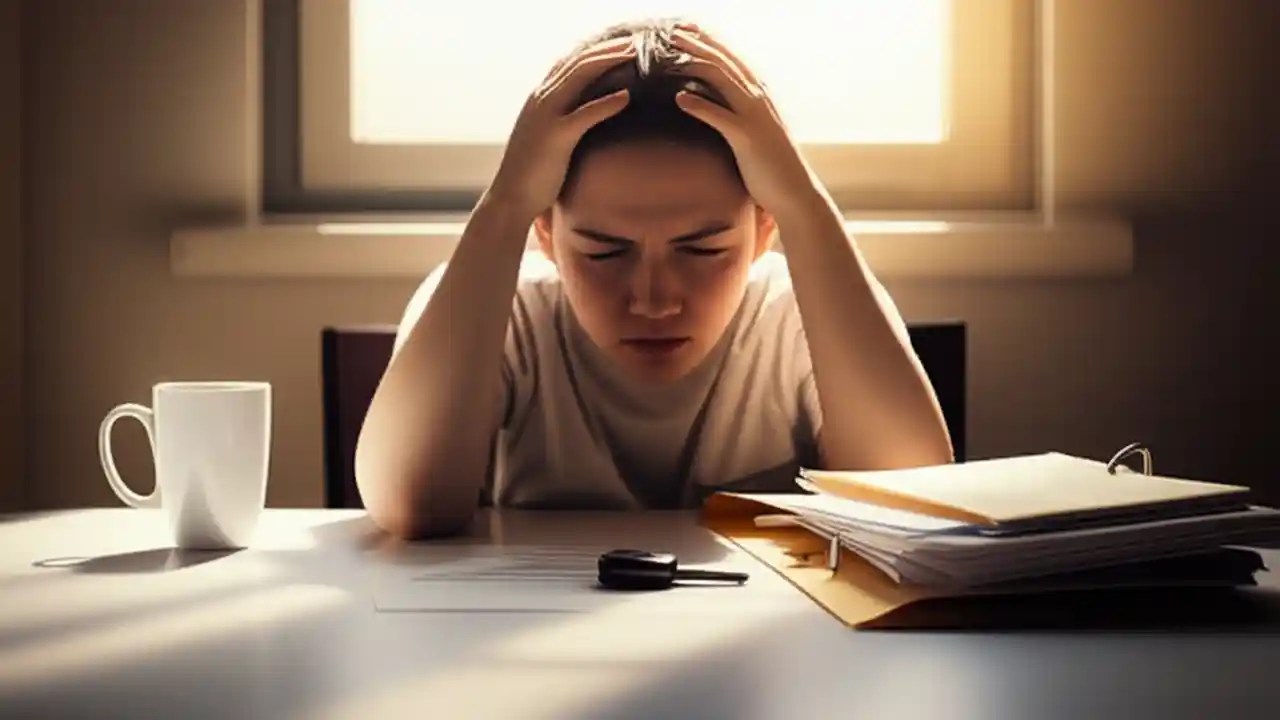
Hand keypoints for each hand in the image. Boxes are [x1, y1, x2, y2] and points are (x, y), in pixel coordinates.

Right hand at [486, 38, 635, 222]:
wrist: (510, 198)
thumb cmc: (532, 173)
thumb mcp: (546, 138)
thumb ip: (560, 121)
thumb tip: (581, 115)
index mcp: (539, 99)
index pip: (568, 64)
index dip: (593, 52)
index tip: (617, 46)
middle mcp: (540, 100)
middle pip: (577, 64)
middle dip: (606, 50)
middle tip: (632, 43)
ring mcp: (547, 117)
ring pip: (580, 78)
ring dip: (608, 63)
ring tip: (633, 56)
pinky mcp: (556, 137)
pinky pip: (585, 114)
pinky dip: (606, 103)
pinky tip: (627, 97)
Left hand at [668, 26, 824, 216]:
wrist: (795, 193)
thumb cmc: (771, 166)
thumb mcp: (756, 132)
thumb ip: (739, 114)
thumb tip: (718, 103)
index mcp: (760, 96)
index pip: (732, 61)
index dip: (710, 43)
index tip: (688, 31)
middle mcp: (759, 99)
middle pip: (724, 62)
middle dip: (698, 44)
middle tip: (673, 31)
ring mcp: (754, 117)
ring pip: (722, 80)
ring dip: (694, 63)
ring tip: (671, 52)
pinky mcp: (748, 138)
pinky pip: (720, 117)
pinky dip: (700, 105)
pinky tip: (679, 98)